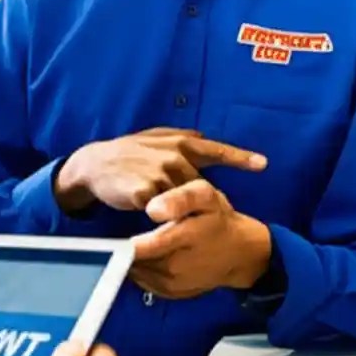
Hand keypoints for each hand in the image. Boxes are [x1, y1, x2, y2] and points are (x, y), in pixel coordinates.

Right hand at [54, 128, 266, 212]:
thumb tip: (201, 136)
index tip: (263, 164)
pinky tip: (154, 219)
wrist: (93, 166)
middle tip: (199, 213)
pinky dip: (163, 219)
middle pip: (199, 186)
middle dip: (200, 201)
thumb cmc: (125, 153)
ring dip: (181, 212)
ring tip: (173, 218)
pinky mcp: (146, 195)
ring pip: (183, 202)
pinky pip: (163, 214)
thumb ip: (178, 137)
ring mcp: (160, 175)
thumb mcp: (152, 138)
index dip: (240, 157)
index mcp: (178, 143)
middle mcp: (173, 156)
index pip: (215, 150)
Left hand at [129, 180, 271, 299]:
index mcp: (185, 238)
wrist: (240, 252)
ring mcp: (174, 284)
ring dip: (130, 259)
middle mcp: (178, 266)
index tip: (109, 235)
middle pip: (133, 260)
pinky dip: (139, 269)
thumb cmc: (218, 219)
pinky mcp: (172, 293)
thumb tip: (152, 209)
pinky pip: (143, 281)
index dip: (120, 242)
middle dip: (122, 248)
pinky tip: (144, 255)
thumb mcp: (205, 196)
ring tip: (131, 243)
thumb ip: (180, 198)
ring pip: (135, 271)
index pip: (141, 247)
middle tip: (117, 235)